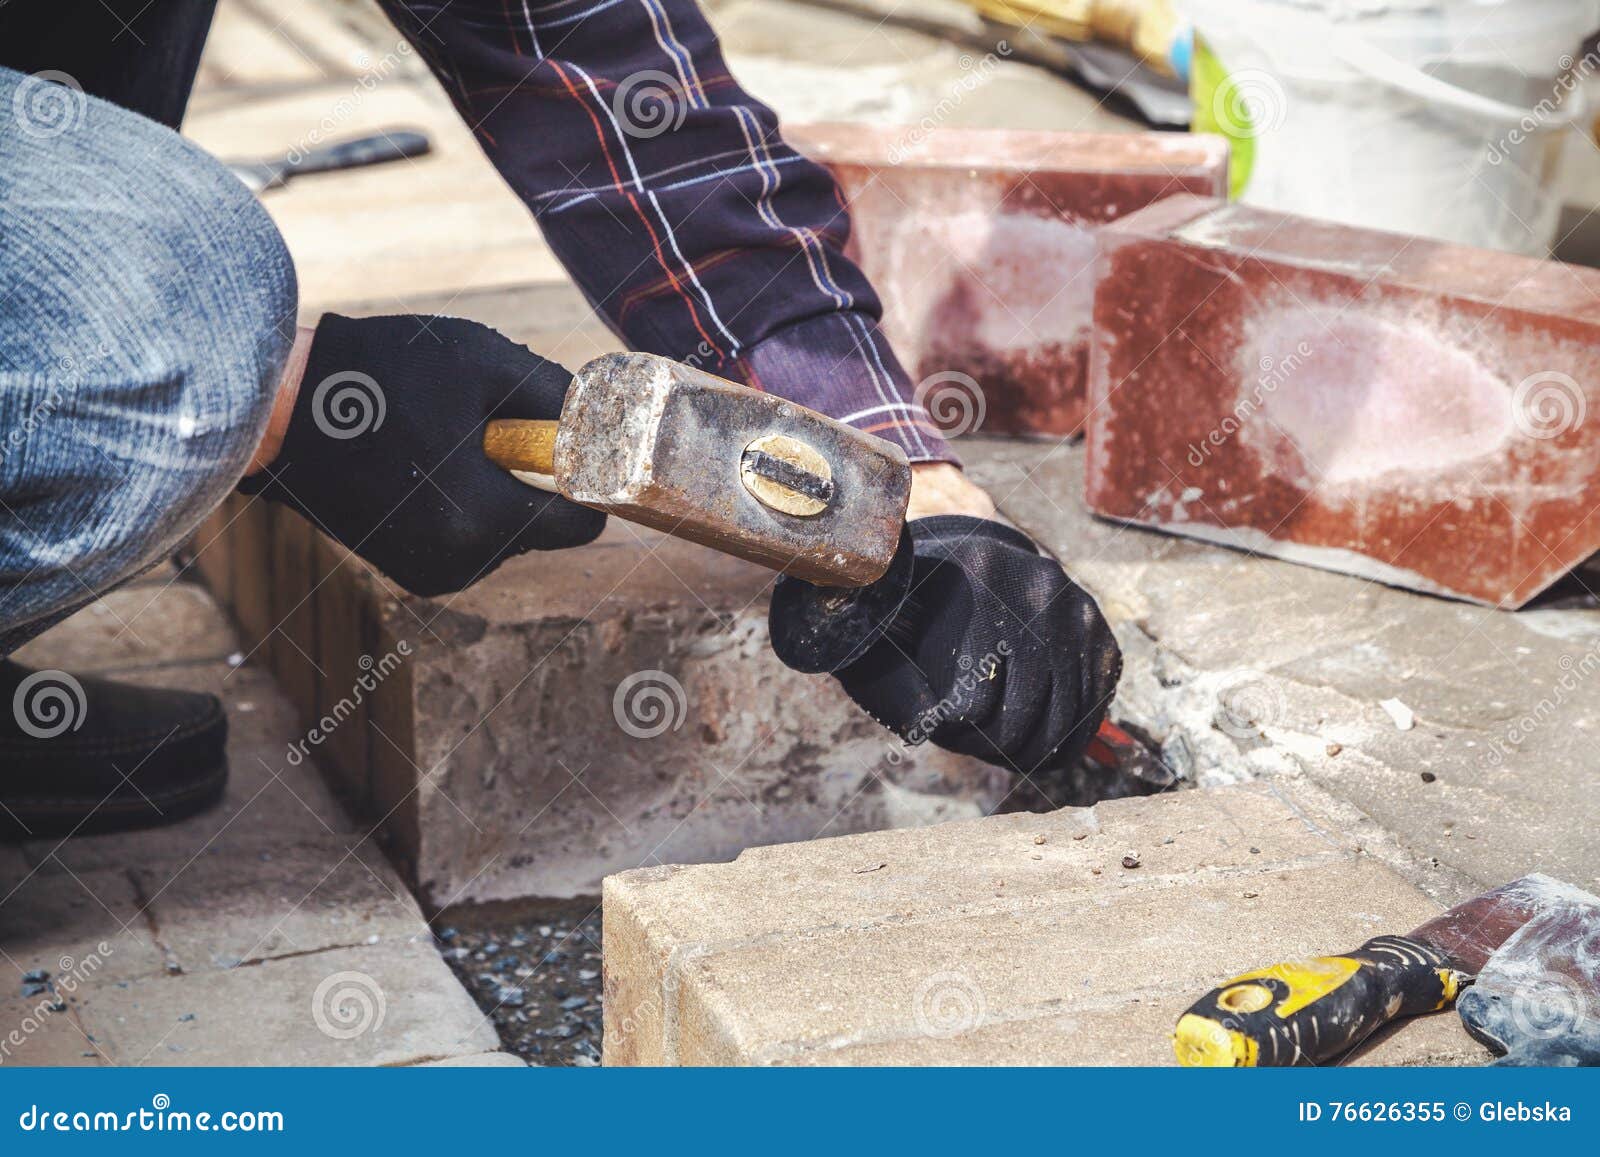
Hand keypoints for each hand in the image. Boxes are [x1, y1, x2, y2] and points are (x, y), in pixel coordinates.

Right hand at [241, 313, 604, 595]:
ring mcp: (431, 573)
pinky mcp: (408, 570)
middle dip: (529, 479)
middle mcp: (461, 562)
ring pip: (504, 533)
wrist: (274, 409)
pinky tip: (420, 463)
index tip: (571, 443)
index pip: (582, 523)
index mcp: (483, 519)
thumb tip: (598, 420)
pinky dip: (461, 504)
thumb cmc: (378, 374)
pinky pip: (467, 539)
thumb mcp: (482, 361)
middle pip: (542, 528)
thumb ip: (554, 393)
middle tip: (485, 426)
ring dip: (494, 490)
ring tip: (440, 440)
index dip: (588, 480)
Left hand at [774, 516, 1120, 774]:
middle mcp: (1035, 586)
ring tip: (997, 751)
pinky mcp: (1098, 629)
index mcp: (973, 575)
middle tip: (967, 747)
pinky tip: (1038, 745)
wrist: (960, 566)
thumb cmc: (913, 611)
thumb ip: (895, 684)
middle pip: (1019, 714)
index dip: (947, 729)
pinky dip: (1067, 739)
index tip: (933, 724)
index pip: (969, 701)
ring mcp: (1074, 607)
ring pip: (1061, 719)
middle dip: (989, 748)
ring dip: (1029, 752)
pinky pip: (1093, 706)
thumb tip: (922, 729)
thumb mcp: (888, 637)